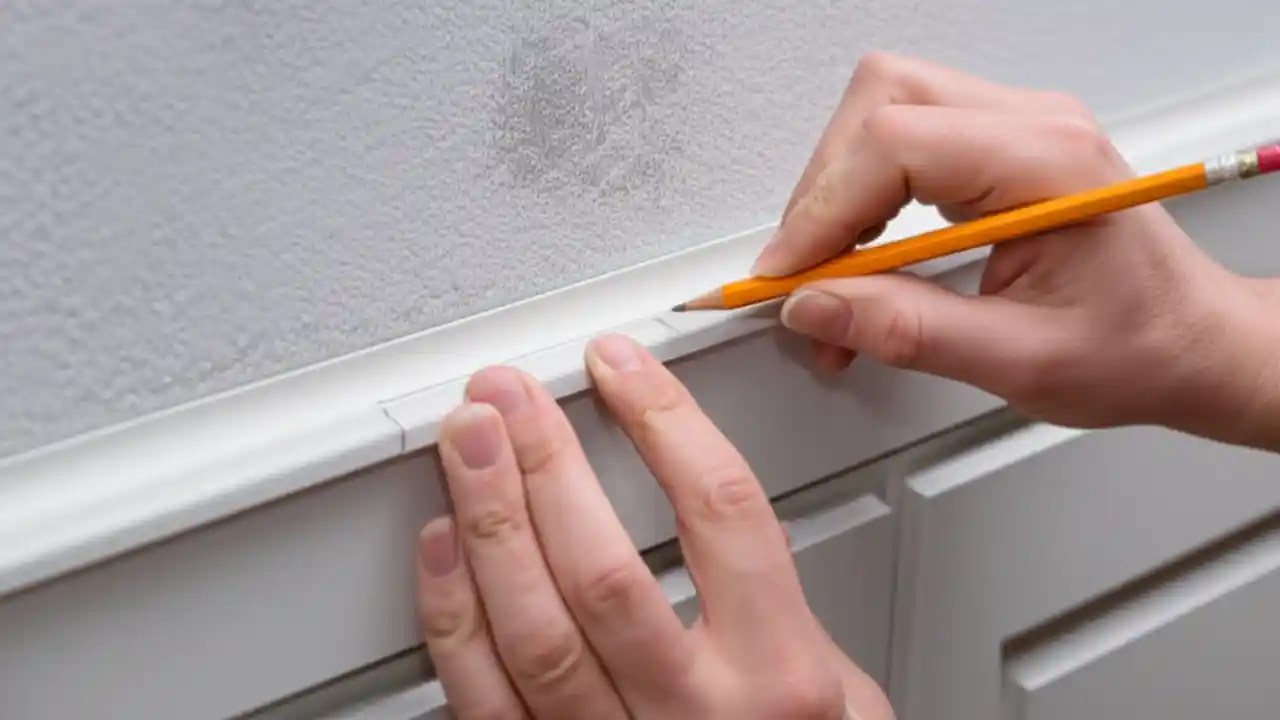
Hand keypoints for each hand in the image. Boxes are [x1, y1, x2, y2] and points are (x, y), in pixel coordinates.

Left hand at [415, 335, 894, 718]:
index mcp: (784, 682)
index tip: (618, 365)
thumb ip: (779, 614)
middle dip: (544, 465)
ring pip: (535, 631)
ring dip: (488, 524)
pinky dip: (452, 619)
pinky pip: (487, 704)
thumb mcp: (845, 704)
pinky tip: (440, 550)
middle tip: (506, 393)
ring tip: (465, 444)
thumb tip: (710, 513)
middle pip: (604, 568)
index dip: (662, 420)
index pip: (721, 513)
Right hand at [758, 52, 1279, 447]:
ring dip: (837, 190)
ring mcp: (1013, 127)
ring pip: (881, 111)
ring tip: (833, 272)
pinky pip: (902, 138)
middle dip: (823, 190)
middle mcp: (1031, 125)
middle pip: (879, 103)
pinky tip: (862, 255)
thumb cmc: (1137, 347)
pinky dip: (863, 195)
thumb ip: (906, 331)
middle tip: (807, 273)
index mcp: (1047, 162)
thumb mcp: (1018, 361)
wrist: (1190, 344)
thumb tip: (814, 306)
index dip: (823, 209)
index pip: (896, 143)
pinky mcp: (996, 146)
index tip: (788, 275)